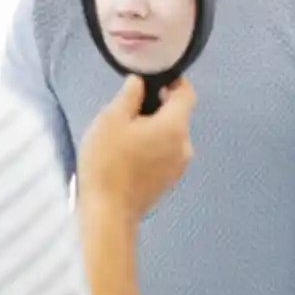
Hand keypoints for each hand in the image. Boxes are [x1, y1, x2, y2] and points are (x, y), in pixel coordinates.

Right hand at [77, 75, 195, 224]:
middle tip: (127, 111)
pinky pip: (165, 155)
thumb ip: (129, 95)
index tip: (152, 81)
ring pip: (170, 137)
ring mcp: (179, 167)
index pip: (187, 93)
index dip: (173, 82)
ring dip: (153, 130)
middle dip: (157, 108)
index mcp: (175, 126)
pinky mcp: (169, 183)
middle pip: (177, 116)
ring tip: (124, 136)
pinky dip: (152, 148)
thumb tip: (140, 82)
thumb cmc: (108, 161)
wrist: (108, 213)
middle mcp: (185, 145)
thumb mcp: (111, 119)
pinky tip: (129, 156)